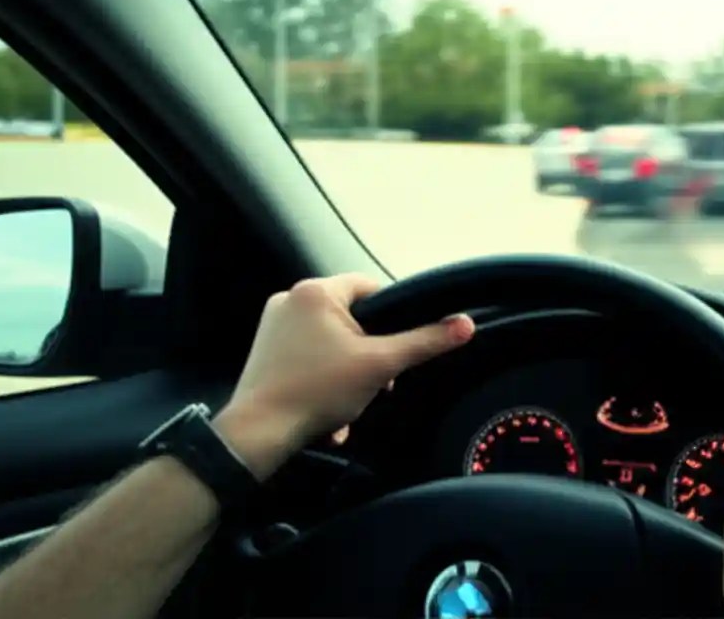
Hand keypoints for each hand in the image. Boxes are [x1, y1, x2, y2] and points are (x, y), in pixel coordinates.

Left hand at [213, 274, 474, 478]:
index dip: (392, 319)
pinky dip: (325, 380)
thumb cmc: (315, 392)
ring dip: (348, 372)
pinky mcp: (266, 352)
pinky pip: (310, 357)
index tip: (395, 349)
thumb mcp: (381, 365)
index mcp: (315, 291)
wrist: (258, 434)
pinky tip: (329, 408)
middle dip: (369, 354)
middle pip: (352, 319)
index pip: (372, 289)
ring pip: (332, 342)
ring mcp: (273, 327)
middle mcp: (290, 300)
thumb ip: (425, 342)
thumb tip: (464, 324)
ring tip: (349, 400)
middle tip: (374, 381)